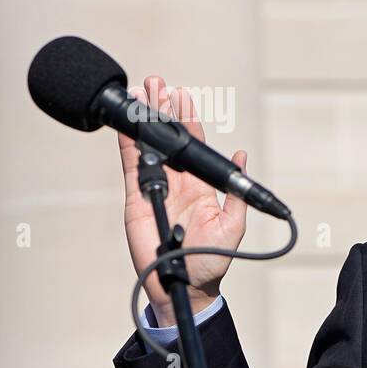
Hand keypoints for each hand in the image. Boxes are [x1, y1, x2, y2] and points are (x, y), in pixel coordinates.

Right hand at [120, 77, 247, 326]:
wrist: (185, 285)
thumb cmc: (211, 260)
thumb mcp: (233, 225)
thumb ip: (237, 193)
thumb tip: (241, 157)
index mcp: (201, 185)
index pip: (194, 145)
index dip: (188, 120)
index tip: (184, 96)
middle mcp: (178, 181)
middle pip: (168, 138)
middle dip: (163, 110)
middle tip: (158, 83)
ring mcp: (156, 187)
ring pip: (148, 145)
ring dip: (144, 120)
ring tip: (141, 93)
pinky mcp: (137, 198)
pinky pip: (131, 166)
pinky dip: (127, 143)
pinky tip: (125, 122)